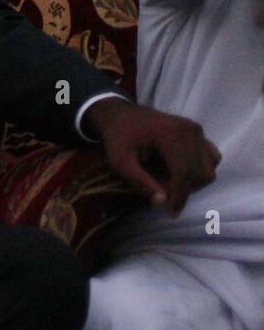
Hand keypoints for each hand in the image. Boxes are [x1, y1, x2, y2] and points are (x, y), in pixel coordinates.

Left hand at [83, 97, 220, 216]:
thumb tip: (162, 201)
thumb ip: (138, 181)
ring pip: (209, 169)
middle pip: (200, 174)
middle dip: (182, 189)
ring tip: (165, 178)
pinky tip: (177, 171)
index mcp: (170, 134)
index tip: (171, 214)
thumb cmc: (118, 138)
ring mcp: (197, 131)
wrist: (121, 115)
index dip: (180, 197)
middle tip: (158, 188)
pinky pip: (211, 159)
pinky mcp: (199, 133)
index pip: (184, 172)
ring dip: (192, 182)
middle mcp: (190, 131)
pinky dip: (198, 171)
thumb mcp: (119, 161)